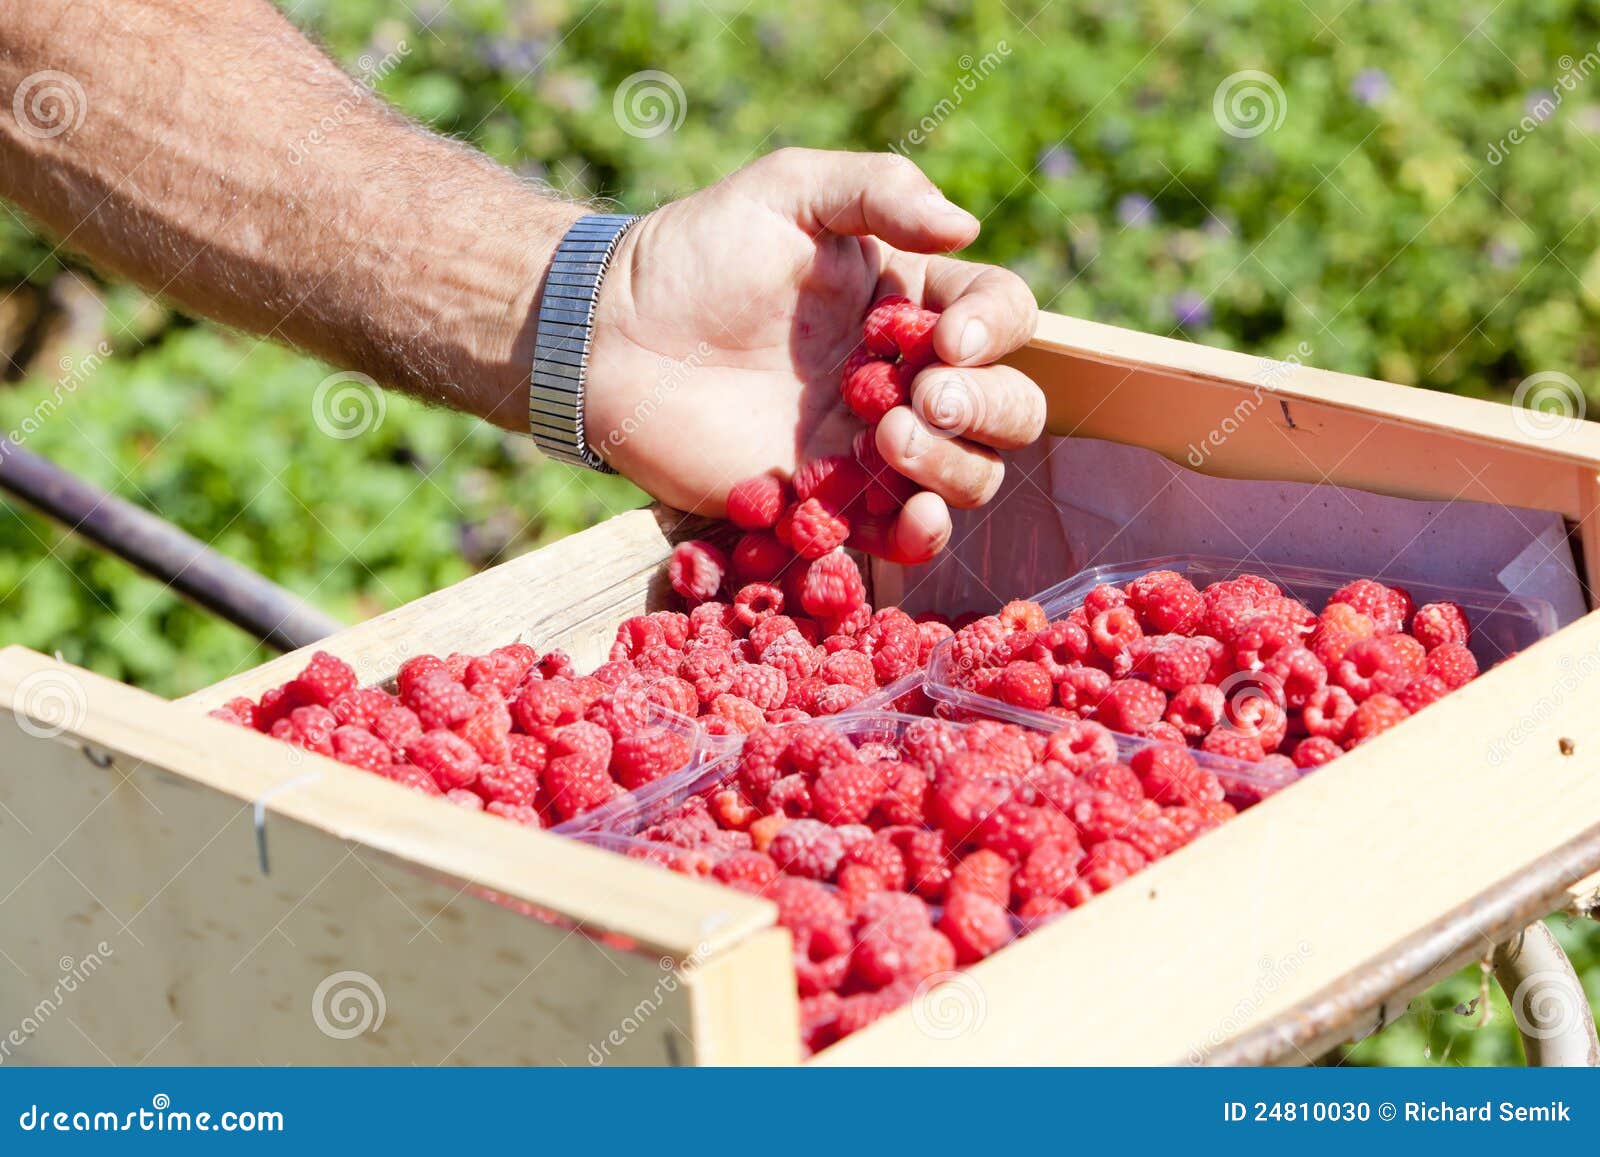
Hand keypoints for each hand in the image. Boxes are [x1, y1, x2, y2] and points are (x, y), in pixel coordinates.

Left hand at [587, 148, 1042, 563]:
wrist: (614, 337)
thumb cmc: (698, 253)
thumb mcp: (787, 192)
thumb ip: (879, 191)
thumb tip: (967, 225)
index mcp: (913, 299)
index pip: (1001, 314)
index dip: (994, 328)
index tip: (945, 336)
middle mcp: (908, 377)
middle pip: (1008, 407)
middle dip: (985, 405)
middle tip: (920, 395)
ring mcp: (875, 447)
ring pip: (970, 475)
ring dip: (952, 464)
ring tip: (885, 437)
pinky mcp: (832, 505)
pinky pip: (903, 536)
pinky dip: (921, 535)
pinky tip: (907, 517)